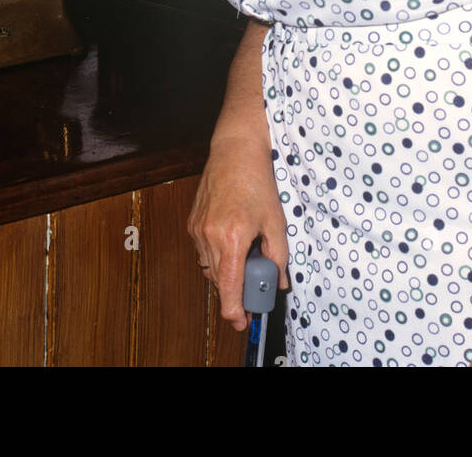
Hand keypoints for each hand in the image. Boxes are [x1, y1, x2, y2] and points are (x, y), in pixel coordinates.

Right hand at [188, 132, 289, 331]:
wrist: (235, 151)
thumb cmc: (257, 182)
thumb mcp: (276, 222)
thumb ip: (278, 257)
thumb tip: (278, 282)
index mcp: (232, 239)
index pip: (229, 289)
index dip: (234, 312)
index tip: (242, 321)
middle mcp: (209, 237)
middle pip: (219, 283)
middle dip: (235, 292)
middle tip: (254, 289)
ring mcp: (198, 230)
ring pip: (209, 269)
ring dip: (225, 274)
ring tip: (244, 259)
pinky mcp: (192, 223)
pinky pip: (203, 252)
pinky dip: (216, 257)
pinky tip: (231, 243)